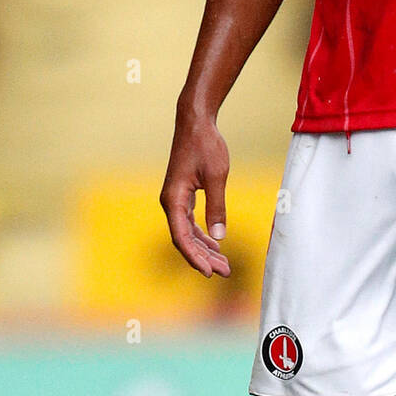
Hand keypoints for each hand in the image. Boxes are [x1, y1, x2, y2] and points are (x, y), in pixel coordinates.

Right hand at [160, 106, 230, 276]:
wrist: (195, 122)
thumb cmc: (205, 145)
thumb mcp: (217, 175)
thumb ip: (217, 206)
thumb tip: (219, 237)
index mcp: (173, 199)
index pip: (181, 237)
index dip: (194, 257)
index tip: (209, 273)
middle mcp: (171, 202)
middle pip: (185, 239)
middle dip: (203, 258)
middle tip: (225, 272)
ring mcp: (176, 199)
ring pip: (188, 232)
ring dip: (204, 248)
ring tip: (223, 263)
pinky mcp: (183, 194)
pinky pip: (190, 221)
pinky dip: (202, 234)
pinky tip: (215, 243)